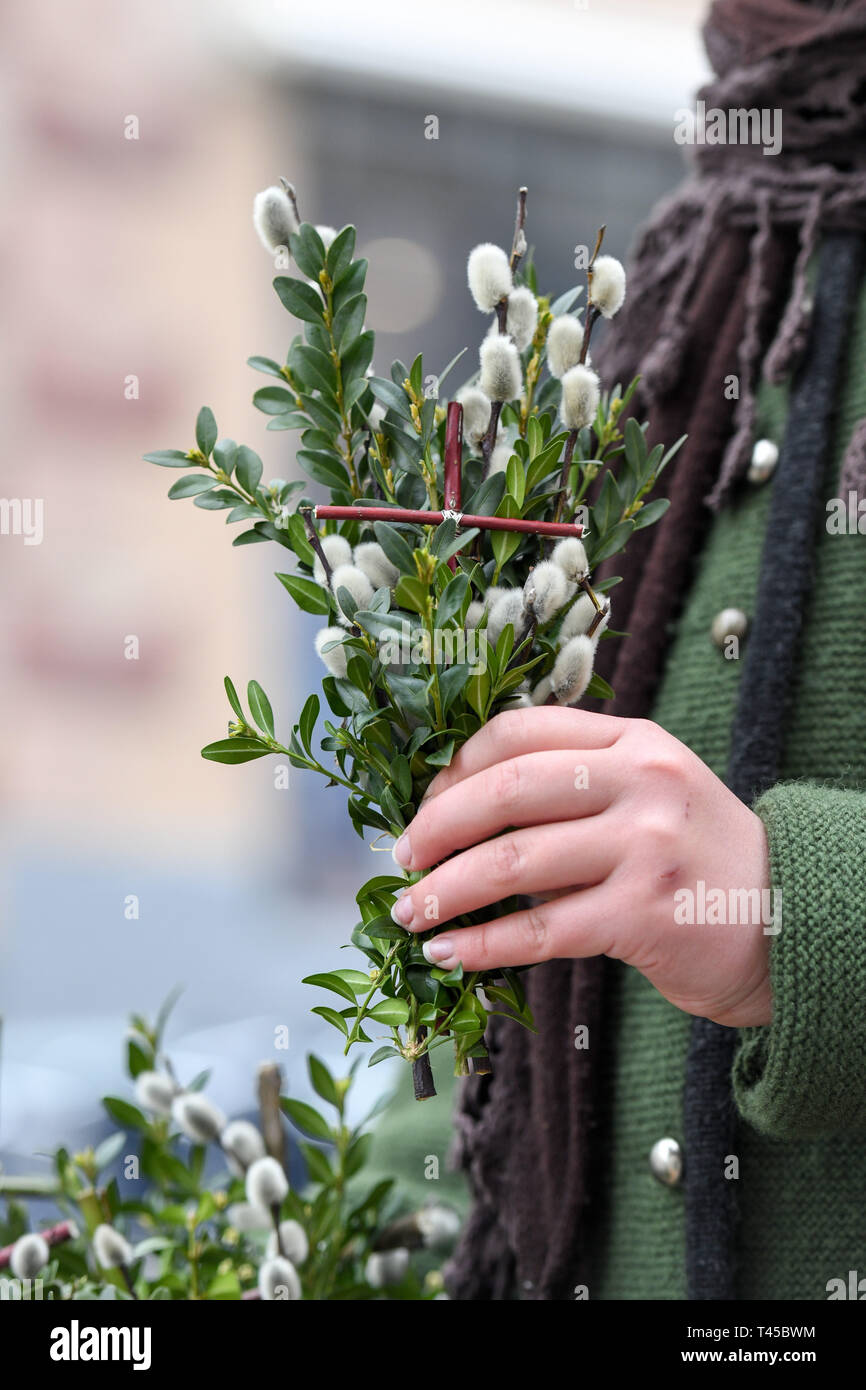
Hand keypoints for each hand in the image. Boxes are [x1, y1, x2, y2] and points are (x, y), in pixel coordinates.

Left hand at [391, 708, 773, 1026]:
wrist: (791, 924)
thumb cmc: (697, 861)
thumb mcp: (648, 796)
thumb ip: (574, 791)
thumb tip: (458, 815)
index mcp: (634, 741)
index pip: (520, 731)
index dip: (455, 766)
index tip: (421, 804)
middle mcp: (640, 782)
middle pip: (507, 788)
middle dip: (436, 825)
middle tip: (402, 859)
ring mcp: (645, 847)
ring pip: (513, 861)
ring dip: (446, 891)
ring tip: (411, 913)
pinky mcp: (645, 915)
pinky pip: (541, 929)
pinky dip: (483, 943)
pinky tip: (449, 952)